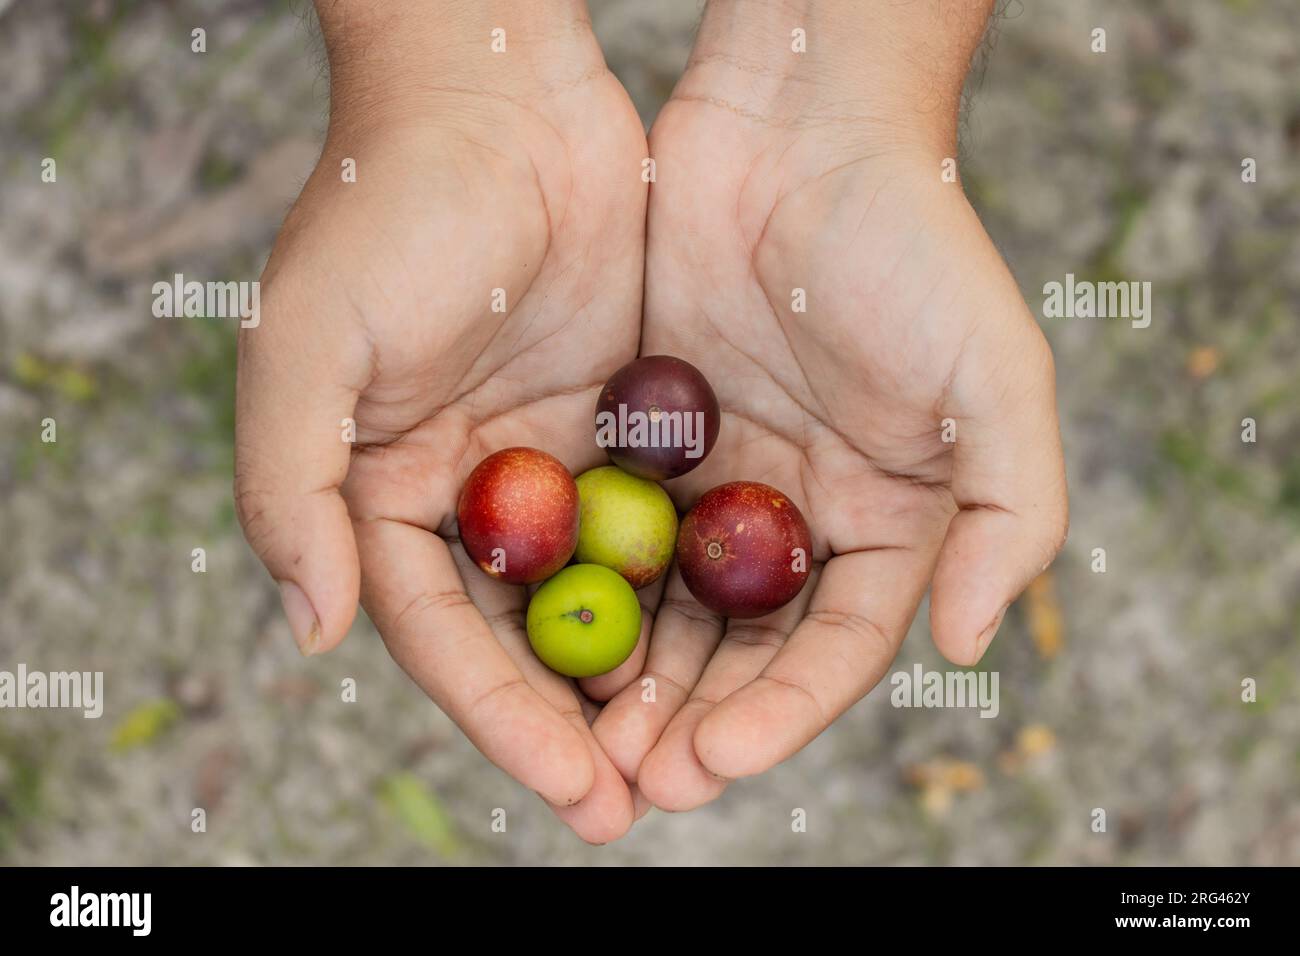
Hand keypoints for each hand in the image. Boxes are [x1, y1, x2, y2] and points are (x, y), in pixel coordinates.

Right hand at [234, 1, 648, 841]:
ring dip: (649, 672)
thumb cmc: (388, 211)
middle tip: (646, 804)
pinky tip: (741, 637)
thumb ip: (293, 489)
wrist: (498, 95)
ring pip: (606, 593)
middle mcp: (473, 494)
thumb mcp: (308, 345)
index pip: (448, 638)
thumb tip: (316, 631)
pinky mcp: (626, 418)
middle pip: (530, 637)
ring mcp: (555, 459)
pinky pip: (662, 517)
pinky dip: (692, 580)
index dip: (506, 720)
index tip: (576, 786)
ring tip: (703, 751)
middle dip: (583, 724)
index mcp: (386, 497)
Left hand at [591, 0, 1067, 810]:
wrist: (798, 126)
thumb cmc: (911, 243)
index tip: (713, 759)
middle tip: (634, 779)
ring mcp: (724, 475)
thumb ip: (1010, 512)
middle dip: (695, 716)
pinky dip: (588, 582)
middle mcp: (804, 510)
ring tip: (582, 734)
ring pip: (670, 601)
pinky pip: (613, 523)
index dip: (780, 713)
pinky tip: (544, 629)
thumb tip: (975, 643)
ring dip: (632, 672)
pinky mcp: (651, 432)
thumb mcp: (995, 377)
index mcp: (890, 517)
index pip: (837, 647)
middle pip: (746, 644)